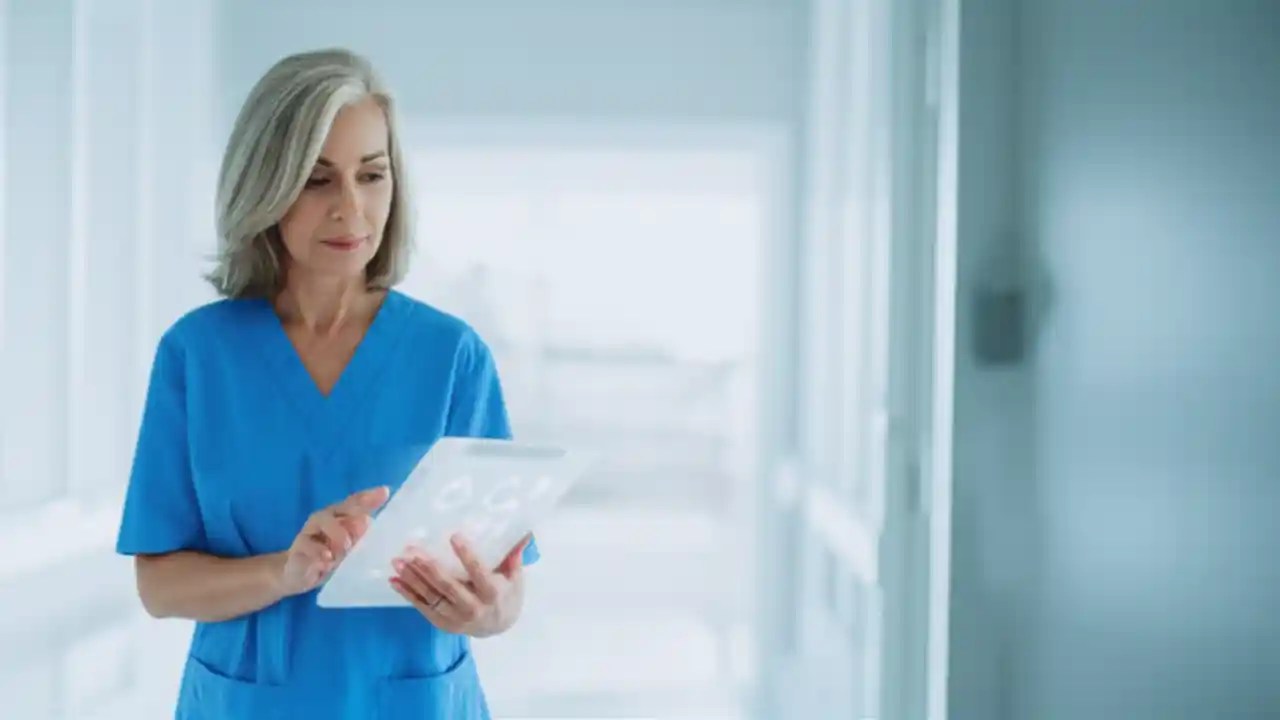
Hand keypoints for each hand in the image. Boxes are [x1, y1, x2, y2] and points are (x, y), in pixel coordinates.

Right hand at [276, 485, 389, 596]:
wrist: (295, 574)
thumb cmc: (327, 558)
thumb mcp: (347, 550)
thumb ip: (358, 537)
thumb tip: (369, 523)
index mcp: (340, 517)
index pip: (355, 503)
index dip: (369, 497)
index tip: (384, 492)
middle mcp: (325, 519)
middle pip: (339, 507)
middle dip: (354, 509)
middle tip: (365, 522)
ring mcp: (309, 532)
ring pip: (321, 520)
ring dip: (336, 532)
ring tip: (346, 546)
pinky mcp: (297, 549)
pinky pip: (307, 546)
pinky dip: (318, 552)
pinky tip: (327, 559)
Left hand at [389, 533, 529, 637]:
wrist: (499, 627)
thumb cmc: (508, 595)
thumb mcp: (515, 577)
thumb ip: (514, 556)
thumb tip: (523, 533)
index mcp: (492, 593)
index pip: (479, 572)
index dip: (467, 555)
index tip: (454, 536)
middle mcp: (473, 608)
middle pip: (448, 586)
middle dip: (429, 568)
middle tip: (412, 550)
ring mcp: (456, 618)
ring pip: (432, 597)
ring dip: (413, 579)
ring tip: (398, 561)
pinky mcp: (443, 623)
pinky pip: (423, 608)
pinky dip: (407, 594)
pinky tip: (394, 580)